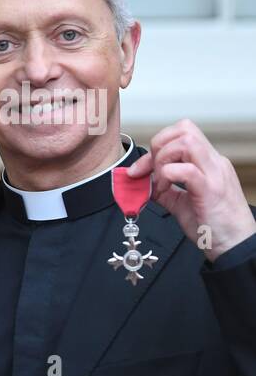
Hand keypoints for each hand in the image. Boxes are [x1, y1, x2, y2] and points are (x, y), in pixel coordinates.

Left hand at [126, 120, 255, 261]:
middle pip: (184, 129)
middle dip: (157, 145)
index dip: (157, 145)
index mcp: (208, 163)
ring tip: (159, 181)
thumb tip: (143, 184)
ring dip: (162, 159)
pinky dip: (166, 176)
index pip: (182, 133)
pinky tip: (163, 190)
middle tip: (149, 171)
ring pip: (186, 142)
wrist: (234, 246)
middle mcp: (213, 163)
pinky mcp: (210, 190)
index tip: (141, 169)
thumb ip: (164, 191)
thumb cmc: (213, 226)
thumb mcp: (182, 204)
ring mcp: (214, 174)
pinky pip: (185, 170)